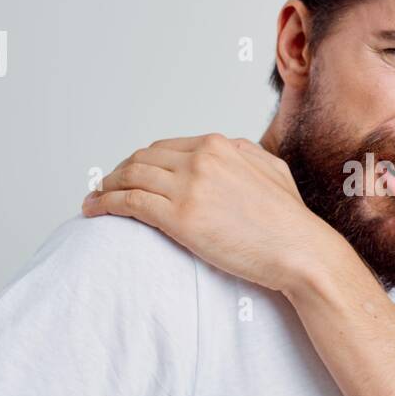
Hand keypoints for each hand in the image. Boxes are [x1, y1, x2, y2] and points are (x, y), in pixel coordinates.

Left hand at [81, 133, 342, 293]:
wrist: (301, 250)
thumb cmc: (291, 220)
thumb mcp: (272, 170)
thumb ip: (245, 153)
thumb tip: (229, 148)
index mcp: (219, 145)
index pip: (165, 147)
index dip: (142, 161)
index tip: (131, 174)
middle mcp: (200, 159)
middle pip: (142, 159)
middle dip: (119, 172)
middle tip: (107, 186)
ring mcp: (188, 186)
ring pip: (130, 178)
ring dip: (106, 187)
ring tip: (95, 199)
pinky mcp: (179, 217)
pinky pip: (129, 203)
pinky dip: (105, 204)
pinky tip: (93, 210)